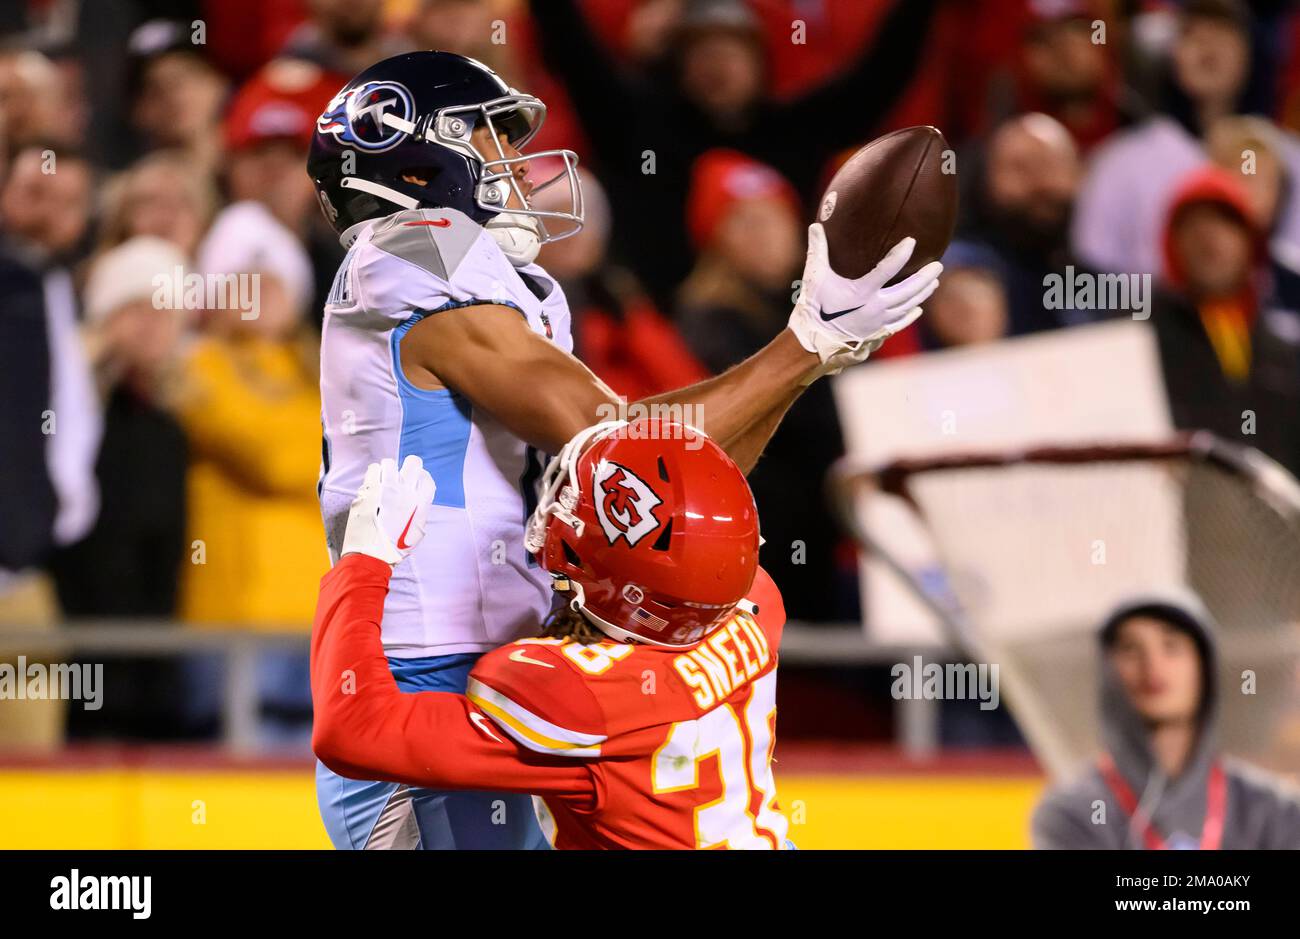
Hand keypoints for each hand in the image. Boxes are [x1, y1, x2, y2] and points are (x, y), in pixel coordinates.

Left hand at [341, 456, 435, 565]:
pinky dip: (374, 473)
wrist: (371, 555)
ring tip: (384, 480)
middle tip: (400, 478)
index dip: (421, 479)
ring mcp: (386, 488)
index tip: (414, 484)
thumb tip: (418, 502)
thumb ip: (419, 514)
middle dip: (409, 467)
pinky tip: (373, 482)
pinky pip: (374, 468)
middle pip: (414, 462)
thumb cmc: (394, 548)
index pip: (427, 478)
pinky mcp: (369, 489)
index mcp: (420, 502)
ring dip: (388, 470)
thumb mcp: (417, 532)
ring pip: (391, 463)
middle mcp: (406, 492)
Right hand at [788, 223, 941, 376]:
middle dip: (925, 277)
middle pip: (908, 290)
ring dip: (922, 293)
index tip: (912, 241)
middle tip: (938, 265)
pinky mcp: (877, 333)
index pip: (888, 268)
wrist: (813, 343)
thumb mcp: (814, 277)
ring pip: (907, 306)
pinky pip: (900, 323)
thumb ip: (818, 250)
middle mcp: (874, 307)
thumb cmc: (813, 308)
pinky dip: (910, 315)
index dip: (901, 253)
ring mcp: (878, 321)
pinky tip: (918, 309)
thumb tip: (815, 225)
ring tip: (934, 282)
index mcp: (861, 292)